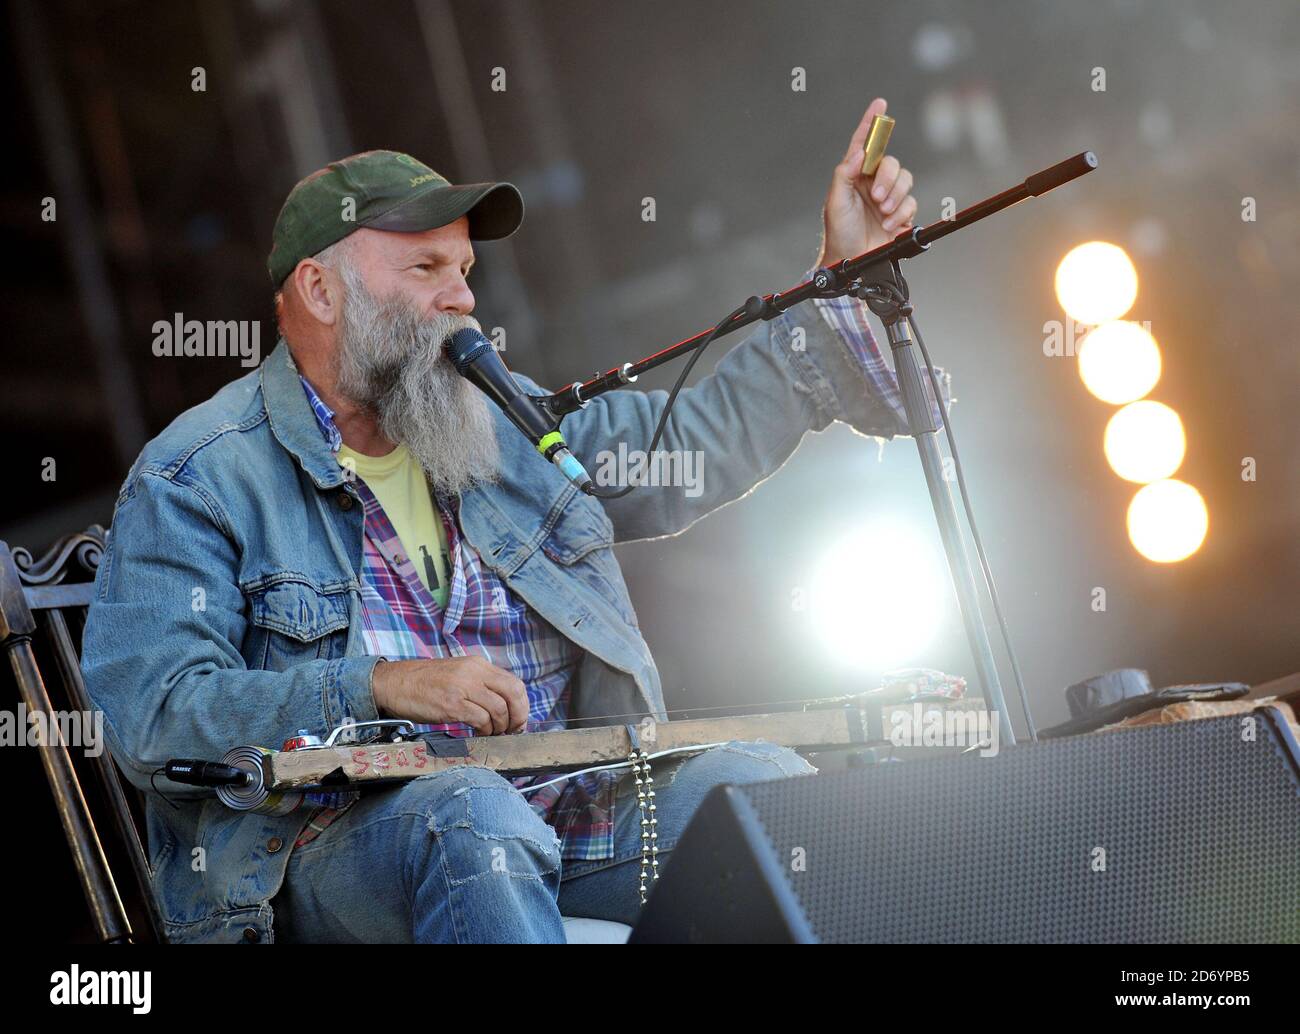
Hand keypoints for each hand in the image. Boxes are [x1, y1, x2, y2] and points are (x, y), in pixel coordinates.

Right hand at [371, 656, 528, 734]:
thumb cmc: (425, 683)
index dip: (523, 706)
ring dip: (499, 727)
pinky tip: (478, 733)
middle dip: (518, 717)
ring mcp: (463, 687)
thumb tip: (505, 706)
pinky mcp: (451, 704)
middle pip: (513, 694)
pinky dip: (484, 730)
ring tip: (491, 733)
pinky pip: (480, 719)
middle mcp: (474, 672)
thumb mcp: (459, 674)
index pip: (515, 683)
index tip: (519, 720)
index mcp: (478, 665)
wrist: (394, 683)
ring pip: (499, 709)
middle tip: (512, 731)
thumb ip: (481, 684)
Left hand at [816, 97, 917, 268]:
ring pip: (906, 181)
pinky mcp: (900, 212)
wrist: (851, 260)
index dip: (871, 122)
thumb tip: (858, 153)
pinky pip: (911, 202)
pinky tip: (890, 224)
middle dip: (888, 179)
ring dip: (896, 197)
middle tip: (877, 197)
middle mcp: (872, 181)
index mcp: (854, 174)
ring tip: (883, 213)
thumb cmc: (838, 232)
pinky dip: (902, 213)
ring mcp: (887, 196)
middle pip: (892, 163)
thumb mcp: (835, 202)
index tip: (879, 103)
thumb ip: (844, 174)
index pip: (863, 143)